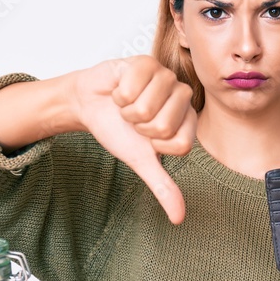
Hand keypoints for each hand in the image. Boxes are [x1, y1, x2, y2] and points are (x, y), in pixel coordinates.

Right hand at [72, 56, 196, 224]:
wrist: (91, 103)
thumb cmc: (119, 130)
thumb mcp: (141, 161)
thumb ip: (163, 187)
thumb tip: (179, 218)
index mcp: (188, 122)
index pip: (180, 145)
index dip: (155, 146)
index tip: (146, 138)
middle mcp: (183, 97)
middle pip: (163, 126)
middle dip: (138, 127)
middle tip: (133, 119)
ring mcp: (166, 77)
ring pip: (146, 107)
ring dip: (126, 109)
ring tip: (126, 104)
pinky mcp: (147, 62)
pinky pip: (131, 88)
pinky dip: (118, 94)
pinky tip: (120, 88)